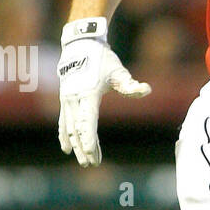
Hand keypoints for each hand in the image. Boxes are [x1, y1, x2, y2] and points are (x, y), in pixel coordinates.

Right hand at [57, 18, 150, 167]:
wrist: (80, 45)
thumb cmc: (102, 59)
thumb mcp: (118, 71)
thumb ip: (130, 84)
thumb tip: (146, 90)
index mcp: (87, 94)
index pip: (87, 121)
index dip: (89, 138)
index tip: (90, 153)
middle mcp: (73, 99)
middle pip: (77, 129)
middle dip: (84, 148)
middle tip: (91, 164)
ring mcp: (67, 100)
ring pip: (70, 128)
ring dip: (77, 145)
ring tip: (84, 161)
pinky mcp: (65, 100)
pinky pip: (64, 122)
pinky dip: (65, 136)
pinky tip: (67, 149)